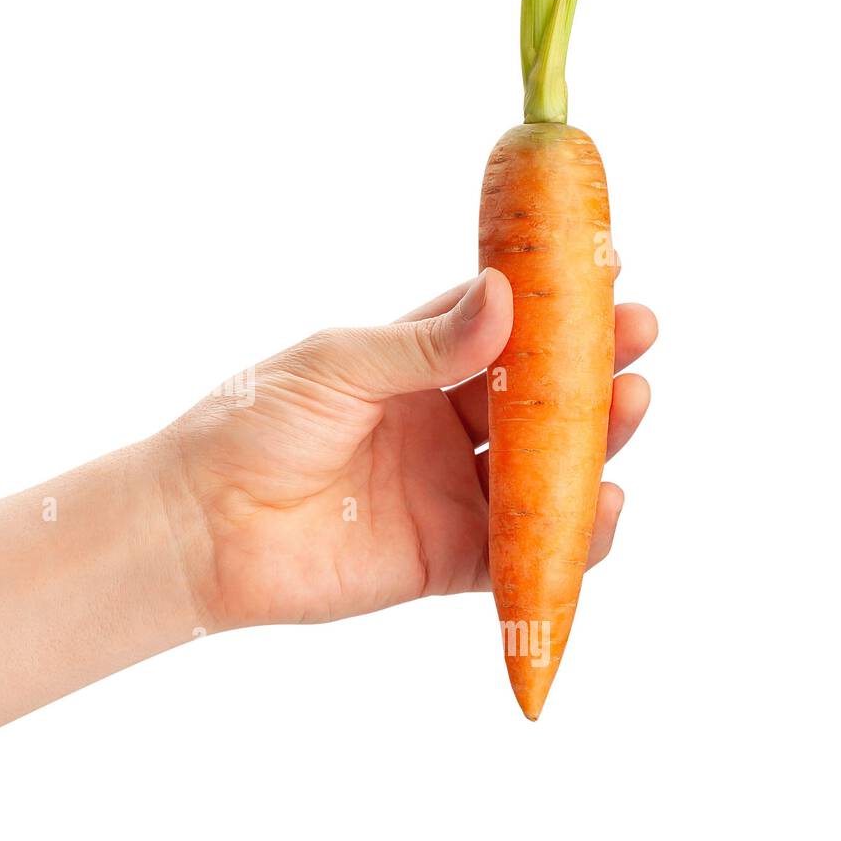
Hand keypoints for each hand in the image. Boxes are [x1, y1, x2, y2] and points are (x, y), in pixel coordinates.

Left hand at [162, 269, 656, 629]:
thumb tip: (505, 295)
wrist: (203, 522)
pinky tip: (602, 503)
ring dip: (593, 443)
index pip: (500, 332)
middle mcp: (438, 428)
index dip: (555, 311)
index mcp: (411, 368)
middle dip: (590, 372)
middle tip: (637, 341)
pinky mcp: (446, 559)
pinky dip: (569, 535)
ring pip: (542, 472)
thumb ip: (425, 343)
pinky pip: (522, 550)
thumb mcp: (339, 364)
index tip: (610, 281)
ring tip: (630, 404)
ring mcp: (446, 494)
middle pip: (536, 401)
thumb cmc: (254, 424)